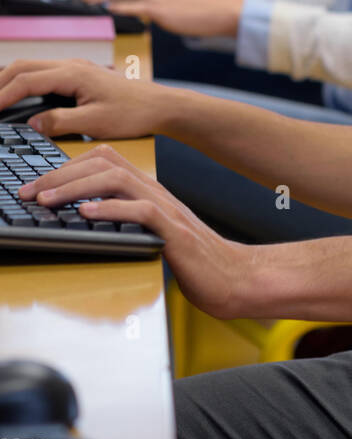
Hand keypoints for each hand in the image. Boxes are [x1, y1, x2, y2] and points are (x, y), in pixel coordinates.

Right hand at [0, 56, 168, 139]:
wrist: (158, 105)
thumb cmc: (132, 113)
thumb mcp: (95, 123)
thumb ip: (61, 121)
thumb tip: (32, 123)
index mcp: (73, 73)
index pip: (26, 81)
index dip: (2, 96)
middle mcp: (71, 65)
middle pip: (22, 66)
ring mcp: (74, 67)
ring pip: (30, 67)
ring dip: (8, 80)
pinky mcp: (77, 74)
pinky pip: (41, 72)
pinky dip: (23, 81)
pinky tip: (16, 95)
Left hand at [15, 144, 257, 317]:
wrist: (234, 278)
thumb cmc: (195, 262)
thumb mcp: (152, 234)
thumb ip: (127, 219)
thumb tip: (83, 217)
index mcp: (148, 191)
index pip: (105, 160)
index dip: (67, 166)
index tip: (38, 183)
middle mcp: (155, 192)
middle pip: (105, 163)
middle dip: (62, 174)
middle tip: (31, 191)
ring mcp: (166, 210)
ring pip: (117, 180)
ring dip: (77, 187)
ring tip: (48, 199)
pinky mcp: (174, 233)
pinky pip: (140, 211)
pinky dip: (110, 209)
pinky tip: (87, 214)